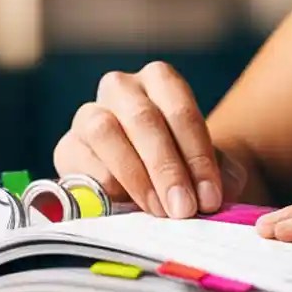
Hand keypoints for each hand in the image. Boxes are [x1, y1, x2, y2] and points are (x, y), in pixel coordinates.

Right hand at [54, 61, 247, 218]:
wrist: (146, 175)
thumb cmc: (182, 162)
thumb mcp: (207, 164)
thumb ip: (221, 173)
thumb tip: (224, 189)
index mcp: (160, 80)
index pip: (180, 110)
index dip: (197, 156)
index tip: (209, 198)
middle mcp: (121, 87)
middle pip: (144, 120)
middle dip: (167, 169)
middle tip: (184, 209)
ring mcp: (88, 114)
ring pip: (106, 133)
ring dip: (136, 177)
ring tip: (159, 211)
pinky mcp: (68, 146)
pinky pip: (82, 161)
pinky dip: (106, 185)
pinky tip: (128, 207)